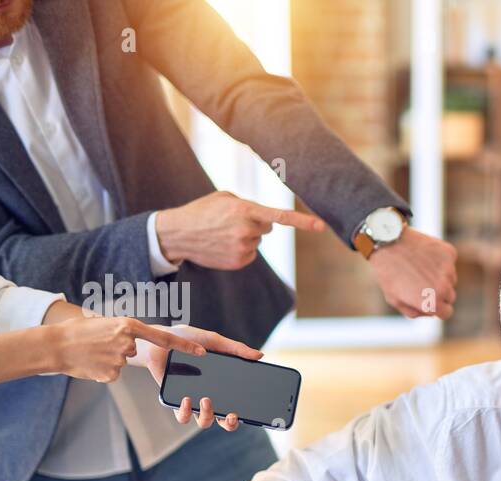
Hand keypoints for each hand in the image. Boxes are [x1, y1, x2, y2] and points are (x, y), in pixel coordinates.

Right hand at [46, 313, 203, 383]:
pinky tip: (91, 364)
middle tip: (99, 345)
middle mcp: (127, 342)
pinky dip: (103, 370)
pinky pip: (113, 374)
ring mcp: (120, 360)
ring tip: (92, 353)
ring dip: (109, 360)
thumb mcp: (104, 324)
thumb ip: (122, 332)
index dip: (184, 347)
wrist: (54, 346)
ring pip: (122, 363)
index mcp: (127, 326)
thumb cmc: (77, 333)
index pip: (163, 338)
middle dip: (120, 350)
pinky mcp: (112, 375)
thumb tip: (132, 343)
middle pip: (134, 351)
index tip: (202, 352)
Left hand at [129, 324, 264, 431]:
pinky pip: (182, 416)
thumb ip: (236, 349)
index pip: (237, 405)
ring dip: (208, 415)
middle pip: (224, 420)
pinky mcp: (176, 400)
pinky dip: (185, 412)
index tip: (244, 412)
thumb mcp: (215, 341)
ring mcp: (193, 400)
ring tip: (206, 400)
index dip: (243, 415)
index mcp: (222, 385)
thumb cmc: (188, 339)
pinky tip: (186, 399)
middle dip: (230, 423)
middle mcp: (210, 396)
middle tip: (231, 415)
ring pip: (204, 421)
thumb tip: (259, 355)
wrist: (160, 338)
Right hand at [156, 190, 325, 269]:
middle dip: (255, 223)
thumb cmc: (204, 211)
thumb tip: (268, 221)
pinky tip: (223, 244)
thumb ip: (251, 205)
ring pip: (258, 241)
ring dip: (246, 236)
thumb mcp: (226, 198)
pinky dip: (241, 249)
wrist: (178, 233)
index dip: (303, 222)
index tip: (321, 226)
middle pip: (267, 227)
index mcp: (245, 210)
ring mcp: (243, 248)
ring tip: (222, 233)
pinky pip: (251, 254)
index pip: (281, 216)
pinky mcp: (239, 261)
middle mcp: (247, 230)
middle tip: (231, 221)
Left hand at [368, 227, 456, 318]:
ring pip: (451, 278)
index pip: (447, 313)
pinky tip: (425, 256)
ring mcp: (448, 269)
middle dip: (439, 292)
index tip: (429, 302)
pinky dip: (440, 260)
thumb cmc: (388, 273)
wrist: (388, 242)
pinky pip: (450, 262)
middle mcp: (444, 287)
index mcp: (432, 302)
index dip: (437, 309)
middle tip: (421, 282)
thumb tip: (431, 313)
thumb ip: (414, 312)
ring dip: (440, 276)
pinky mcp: (449, 253)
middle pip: (450, 296)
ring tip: (420, 267)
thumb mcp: (395, 300)